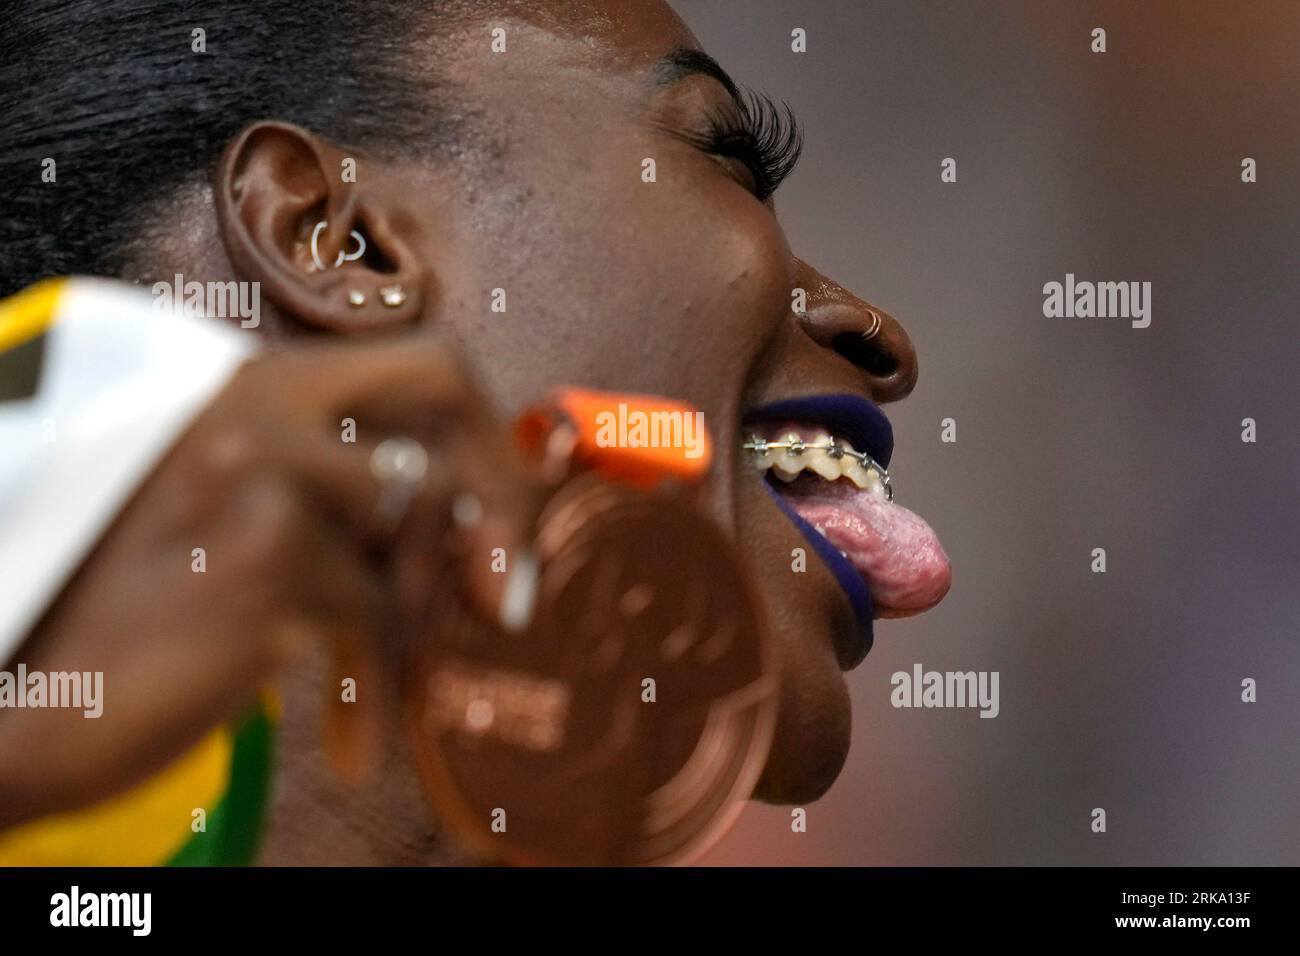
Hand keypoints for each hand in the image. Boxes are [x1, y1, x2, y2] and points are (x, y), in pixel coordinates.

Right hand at [0, 334, 539, 828]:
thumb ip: (338, 491)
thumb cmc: (132, 622)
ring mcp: (259, 464)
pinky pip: (388, 617)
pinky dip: (378, 692)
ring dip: (420, 622)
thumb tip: (484, 515)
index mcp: (245, 383)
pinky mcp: (270, 549)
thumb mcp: (234, 522)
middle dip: (497, 498)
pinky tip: (349, 742)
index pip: (422, 361)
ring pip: (426, 521)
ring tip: (379, 689)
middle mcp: (252, 399)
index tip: (499, 526)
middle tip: (501, 601)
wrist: (18, 702)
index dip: (484, 437)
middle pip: (446, 396)